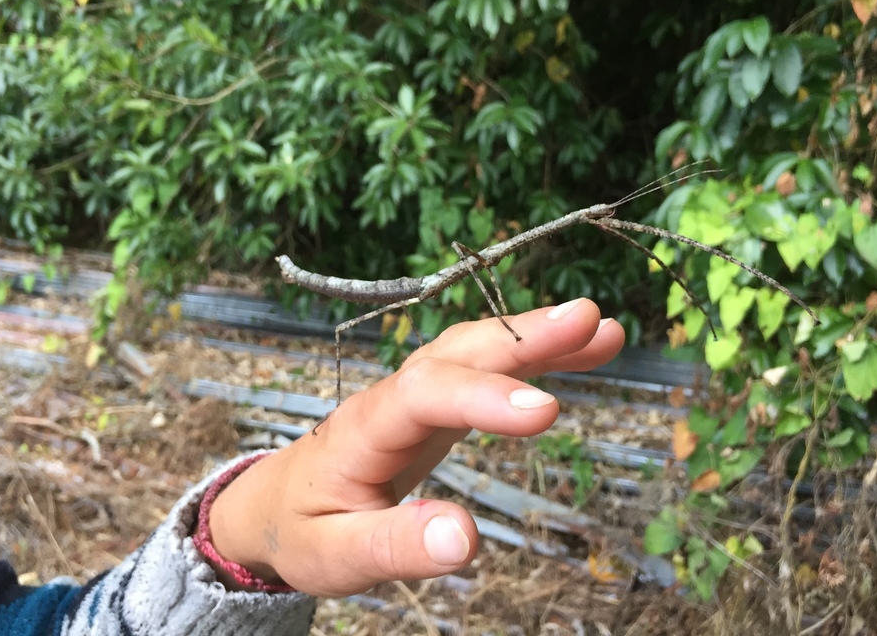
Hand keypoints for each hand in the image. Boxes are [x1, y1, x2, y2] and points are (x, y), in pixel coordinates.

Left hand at [207, 299, 623, 596]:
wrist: (275, 505)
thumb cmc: (303, 529)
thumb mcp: (336, 554)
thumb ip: (396, 546)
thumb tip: (463, 539)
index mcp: (364, 429)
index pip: (424, 396)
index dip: (482, 396)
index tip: (546, 410)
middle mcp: (393, 398)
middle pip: (456, 353)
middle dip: (521, 337)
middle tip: (586, 321)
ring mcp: (414, 394)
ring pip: (475, 350)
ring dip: (535, 336)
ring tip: (601, 329)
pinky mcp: (434, 403)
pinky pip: (484, 370)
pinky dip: (533, 356)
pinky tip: (582, 351)